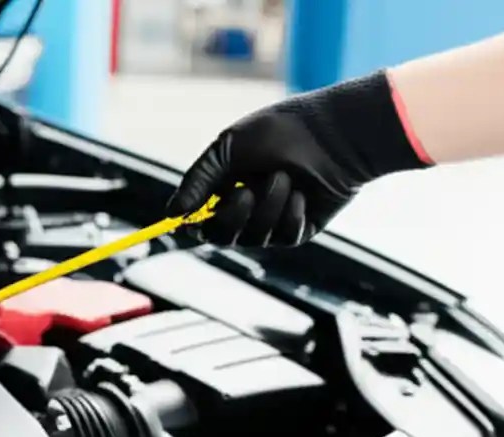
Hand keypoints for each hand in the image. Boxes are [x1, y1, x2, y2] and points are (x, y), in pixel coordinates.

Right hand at [167, 71, 429, 246]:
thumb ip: (197, 182)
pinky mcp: (299, 230)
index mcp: (223, 188)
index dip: (194, 223)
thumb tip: (171, 215)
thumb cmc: (279, 131)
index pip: (199, 221)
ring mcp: (272, 223)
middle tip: (247, 191)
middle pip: (222, 237)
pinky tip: (303, 192)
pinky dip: (291, 213)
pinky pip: (284, 237)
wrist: (332, 133)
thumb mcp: (228, 149)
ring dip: (269, 206)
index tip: (194, 218)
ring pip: (255, 238)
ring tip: (285, 177)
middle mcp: (246, 209)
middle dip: (233, 215)